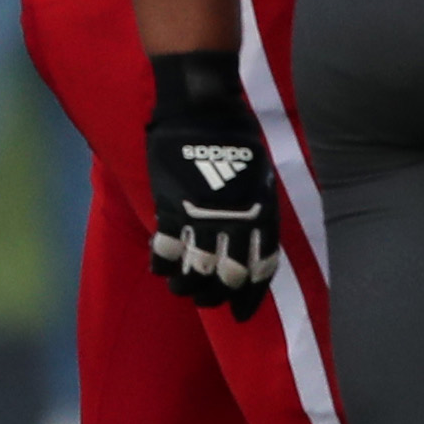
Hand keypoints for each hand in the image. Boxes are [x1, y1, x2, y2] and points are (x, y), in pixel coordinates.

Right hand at [144, 50, 277, 317]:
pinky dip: (161, 263)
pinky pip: (164, 246)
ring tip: (184, 290)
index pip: (261, 268)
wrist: (203, 111)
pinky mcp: (170, 206)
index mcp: (263, 214)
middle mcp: (235, 221)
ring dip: (187, 286)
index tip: (242, 312)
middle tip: (208, 301)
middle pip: (227, 275)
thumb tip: (255, 244)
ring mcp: (201, 215)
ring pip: (194, 268)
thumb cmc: (238, 140)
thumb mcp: (262, 179)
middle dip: (217, 295)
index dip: (251, 294)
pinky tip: (160, 269)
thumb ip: (258, 212)